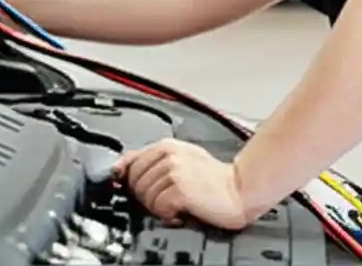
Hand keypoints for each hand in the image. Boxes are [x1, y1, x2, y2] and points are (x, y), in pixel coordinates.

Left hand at [113, 138, 249, 230]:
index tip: (133, 188)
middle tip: (164, 200)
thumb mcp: (182, 159)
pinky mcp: (180, 189)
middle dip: (145, 197)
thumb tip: (121, 167)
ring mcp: (174, 171)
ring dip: (158, 208)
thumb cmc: (215, 179)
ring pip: (145, 197)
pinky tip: (179, 212)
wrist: (240, 191)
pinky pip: (158, 207)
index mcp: (167, 146)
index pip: (131, 161)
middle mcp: (169, 156)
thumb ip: (153, 160)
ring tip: (175, 205)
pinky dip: (167, 215)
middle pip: (135, 182)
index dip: (129, 179)